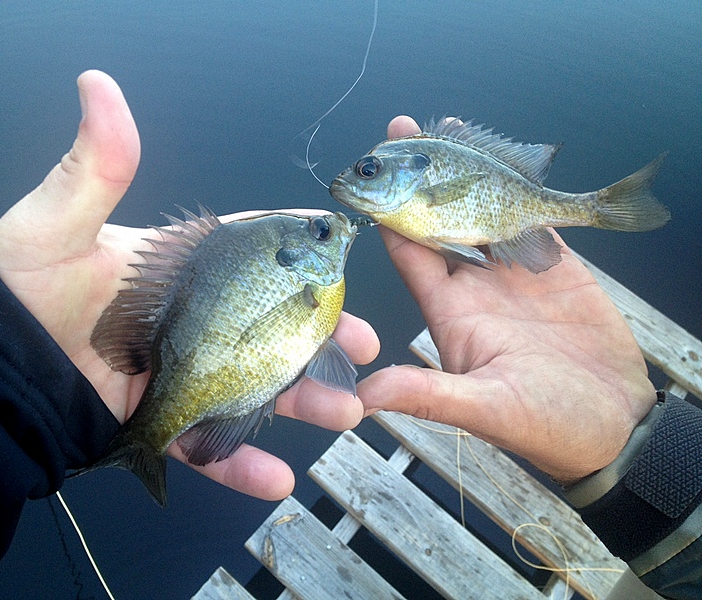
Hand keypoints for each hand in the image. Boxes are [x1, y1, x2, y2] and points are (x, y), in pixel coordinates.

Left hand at [0, 70, 378, 499]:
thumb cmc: (18, 290)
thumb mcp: (56, 225)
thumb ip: (93, 167)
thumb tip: (98, 86)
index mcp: (180, 269)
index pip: (250, 252)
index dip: (298, 252)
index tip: (342, 249)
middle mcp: (192, 320)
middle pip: (271, 324)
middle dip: (324, 334)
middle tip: (364, 343)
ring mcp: (182, 372)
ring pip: (256, 386)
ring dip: (304, 400)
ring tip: (344, 409)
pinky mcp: (163, 421)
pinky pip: (209, 446)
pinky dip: (242, 464)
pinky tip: (278, 476)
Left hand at [358, 116, 655, 483]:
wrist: (612, 423)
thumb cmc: (547, 424)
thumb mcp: (483, 409)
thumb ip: (428, 395)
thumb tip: (366, 397)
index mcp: (449, 311)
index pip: (410, 251)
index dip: (390, 210)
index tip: (372, 171)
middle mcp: (473, 285)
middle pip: (440, 218)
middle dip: (422, 176)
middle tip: (405, 129)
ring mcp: (512, 272)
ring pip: (484, 209)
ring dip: (469, 170)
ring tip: (450, 126)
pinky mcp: (551, 264)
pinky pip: (532, 215)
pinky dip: (521, 184)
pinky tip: (508, 154)